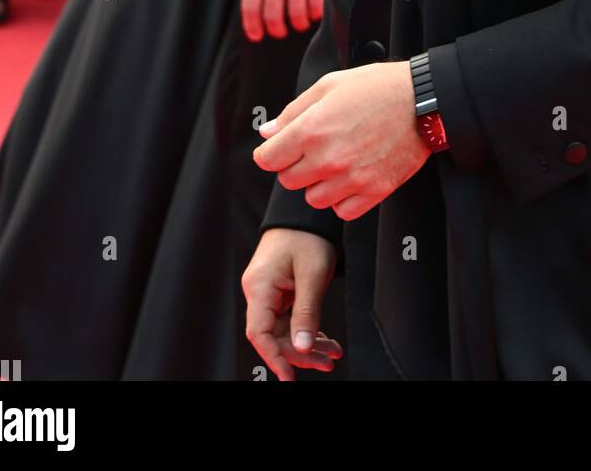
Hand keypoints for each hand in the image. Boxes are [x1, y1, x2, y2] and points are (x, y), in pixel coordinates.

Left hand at [241, 0, 325, 41]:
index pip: (251, 7)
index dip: (253, 26)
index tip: (257, 35)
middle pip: (274, 16)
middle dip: (277, 29)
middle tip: (281, 31)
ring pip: (297, 15)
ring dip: (298, 23)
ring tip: (299, 23)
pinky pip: (316, 5)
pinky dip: (315, 14)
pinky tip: (314, 12)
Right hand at [242, 228, 342, 380]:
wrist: (305, 212)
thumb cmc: (307, 236)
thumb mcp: (313, 274)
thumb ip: (307, 312)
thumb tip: (302, 348)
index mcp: (260, 287)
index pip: (259, 334)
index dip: (275, 359)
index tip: (291, 378)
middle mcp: (258, 292)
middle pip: (273, 336)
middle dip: (300, 353)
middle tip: (327, 363)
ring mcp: (267, 292)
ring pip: (283, 330)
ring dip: (306, 344)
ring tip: (331, 354)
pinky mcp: (278, 292)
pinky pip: (288, 319)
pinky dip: (306, 330)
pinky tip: (324, 340)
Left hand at [254, 61, 430, 220]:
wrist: (423, 100)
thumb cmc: (376, 87)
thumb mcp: (329, 86)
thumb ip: (293, 112)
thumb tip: (267, 133)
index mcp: (311, 130)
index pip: (267, 160)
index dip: (272, 151)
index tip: (282, 147)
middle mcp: (328, 159)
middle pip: (288, 181)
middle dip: (295, 165)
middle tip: (315, 148)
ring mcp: (352, 178)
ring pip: (314, 198)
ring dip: (319, 183)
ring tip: (336, 161)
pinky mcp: (374, 191)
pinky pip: (342, 211)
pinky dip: (343, 198)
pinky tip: (352, 176)